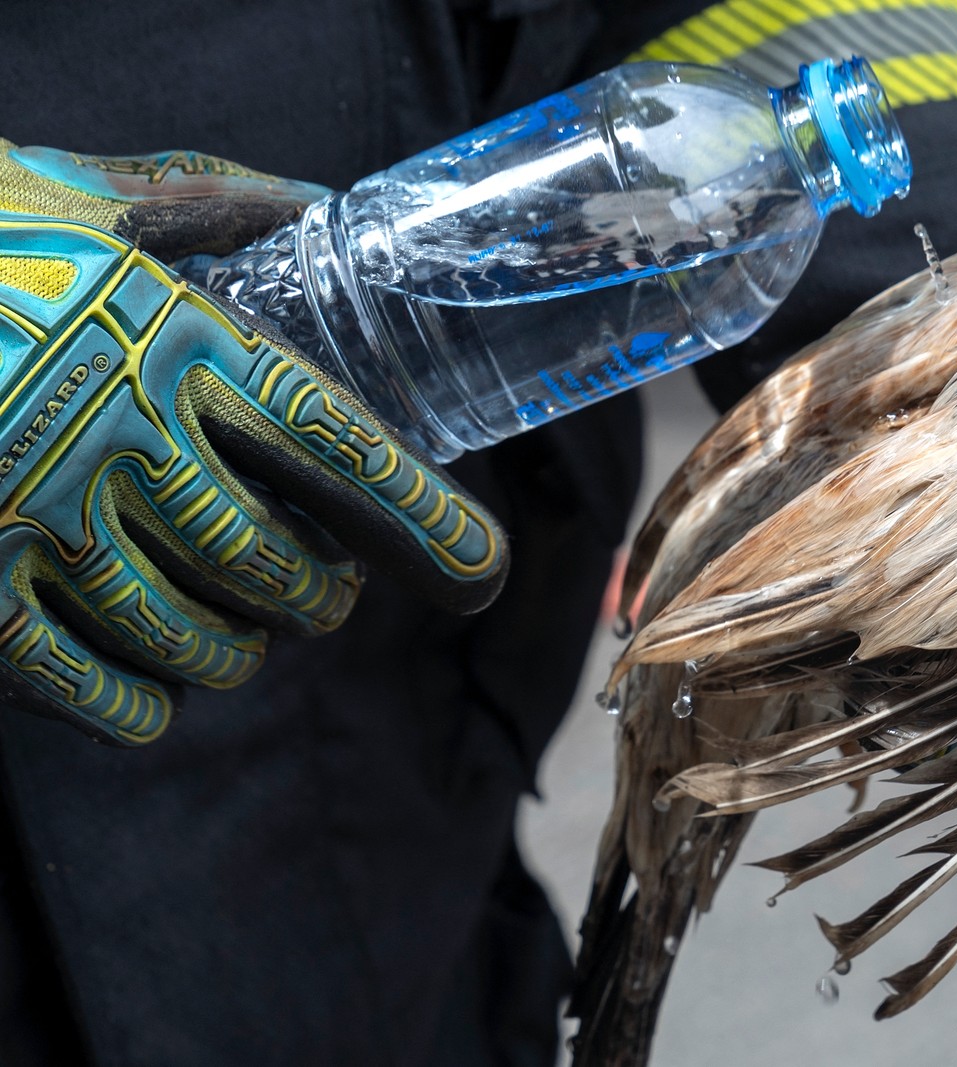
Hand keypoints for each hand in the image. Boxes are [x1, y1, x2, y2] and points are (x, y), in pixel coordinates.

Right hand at [0, 141, 506, 743]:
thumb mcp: (81, 199)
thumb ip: (206, 203)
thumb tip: (318, 204)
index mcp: (168, 336)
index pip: (336, 448)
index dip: (423, 519)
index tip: (482, 568)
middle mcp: (113, 433)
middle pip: (280, 564)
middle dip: (327, 595)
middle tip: (333, 591)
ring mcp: (30, 517)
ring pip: (200, 638)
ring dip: (247, 650)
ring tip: (254, 634)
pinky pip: (94, 689)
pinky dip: (148, 702)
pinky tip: (161, 684)